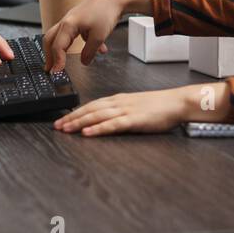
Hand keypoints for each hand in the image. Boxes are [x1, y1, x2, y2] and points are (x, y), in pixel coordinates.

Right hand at [41, 0, 128, 72]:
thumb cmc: (106, 11)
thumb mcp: (99, 36)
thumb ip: (90, 51)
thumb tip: (84, 61)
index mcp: (68, 25)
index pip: (57, 46)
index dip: (57, 61)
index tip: (56, 72)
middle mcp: (67, 21)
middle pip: (50, 39)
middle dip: (49, 55)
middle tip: (49, 68)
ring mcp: (72, 19)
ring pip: (60, 36)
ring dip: (60, 50)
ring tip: (60, 62)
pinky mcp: (80, 19)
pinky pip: (75, 33)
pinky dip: (79, 44)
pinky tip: (96, 50)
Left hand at [54, 87, 192, 136]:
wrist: (177, 102)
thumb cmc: (159, 106)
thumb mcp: (135, 106)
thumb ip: (120, 111)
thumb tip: (105, 119)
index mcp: (118, 100)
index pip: (91, 105)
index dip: (75, 112)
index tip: (62, 119)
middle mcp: (118, 103)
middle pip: (89, 109)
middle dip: (71, 118)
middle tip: (56, 126)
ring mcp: (126, 111)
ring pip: (97, 116)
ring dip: (79, 122)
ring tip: (66, 129)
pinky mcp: (134, 120)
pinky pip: (112, 124)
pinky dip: (98, 128)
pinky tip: (88, 133)